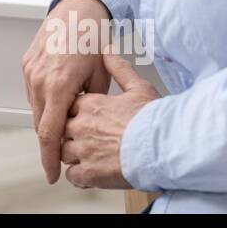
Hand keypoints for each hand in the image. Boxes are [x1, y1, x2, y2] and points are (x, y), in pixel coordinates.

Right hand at [22, 0, 112, 183]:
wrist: (77, 10)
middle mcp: (39, 79)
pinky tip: (59, 99)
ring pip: (35, 109)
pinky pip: (32, 92)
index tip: (52, 174)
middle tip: (64, 154)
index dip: (49, 158)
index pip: (49, 133)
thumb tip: (84, 125)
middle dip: (51, 142)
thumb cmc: (92, 38)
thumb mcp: (100, 77)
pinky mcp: (27, 64)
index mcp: (59, 85)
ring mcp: (30, 71)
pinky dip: (44, 102)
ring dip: (48, 119)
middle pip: (40, 124)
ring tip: (67, 119)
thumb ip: (89, 106)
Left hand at [60, 47, 160, 188]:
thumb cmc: (154, 120)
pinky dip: (78, 176)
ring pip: (63, 153)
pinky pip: (72, 176)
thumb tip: (108, 51)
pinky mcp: (89, 173)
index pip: (67, 106)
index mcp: (90, 105)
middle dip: (70, 134)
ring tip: (88, 156)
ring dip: (72, 155)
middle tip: (85, 139)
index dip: (74, 113)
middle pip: (62, 129)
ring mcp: (83, 150)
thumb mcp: (138, 87)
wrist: (164, 148)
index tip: (82, 118)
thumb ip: (119, 69)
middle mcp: (81, 126)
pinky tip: (90, 173)